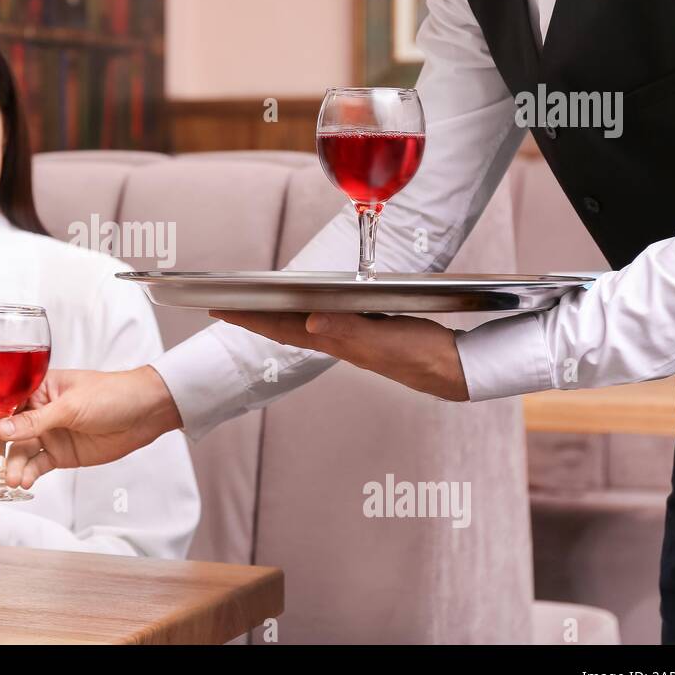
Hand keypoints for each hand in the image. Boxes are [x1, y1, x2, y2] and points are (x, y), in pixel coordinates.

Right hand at [0, 365, 182, 489]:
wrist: (145, 414)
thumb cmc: (112, 395)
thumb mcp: (71, 406)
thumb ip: (35, 421)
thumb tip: (1, 429)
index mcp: (38, 388)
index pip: (3, 403)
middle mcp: (39, 411)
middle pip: (5, 431)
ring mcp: (49, 433)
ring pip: (19, 451)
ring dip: (12, 466)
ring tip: (13, 479)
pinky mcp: (61, 454)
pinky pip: (37, 465)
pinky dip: (28, 474)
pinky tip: (24, 482)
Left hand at [209, 310, 469, 401]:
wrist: (457, 370)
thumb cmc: (423, 356)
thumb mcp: (385, 340)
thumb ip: (349, 331)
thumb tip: (310, 322)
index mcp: (336, 342)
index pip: (281, 328)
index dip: (249, 318)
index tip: (217, 308)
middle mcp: (338, 342)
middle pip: (284, 326)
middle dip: (253, 315)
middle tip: (222, 304)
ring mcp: (353, 339)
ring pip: (302, 324)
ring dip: (276, 314)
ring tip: (253, 305)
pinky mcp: (369, 332)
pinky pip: (326, 321)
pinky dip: (307, 312)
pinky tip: (307, 308)